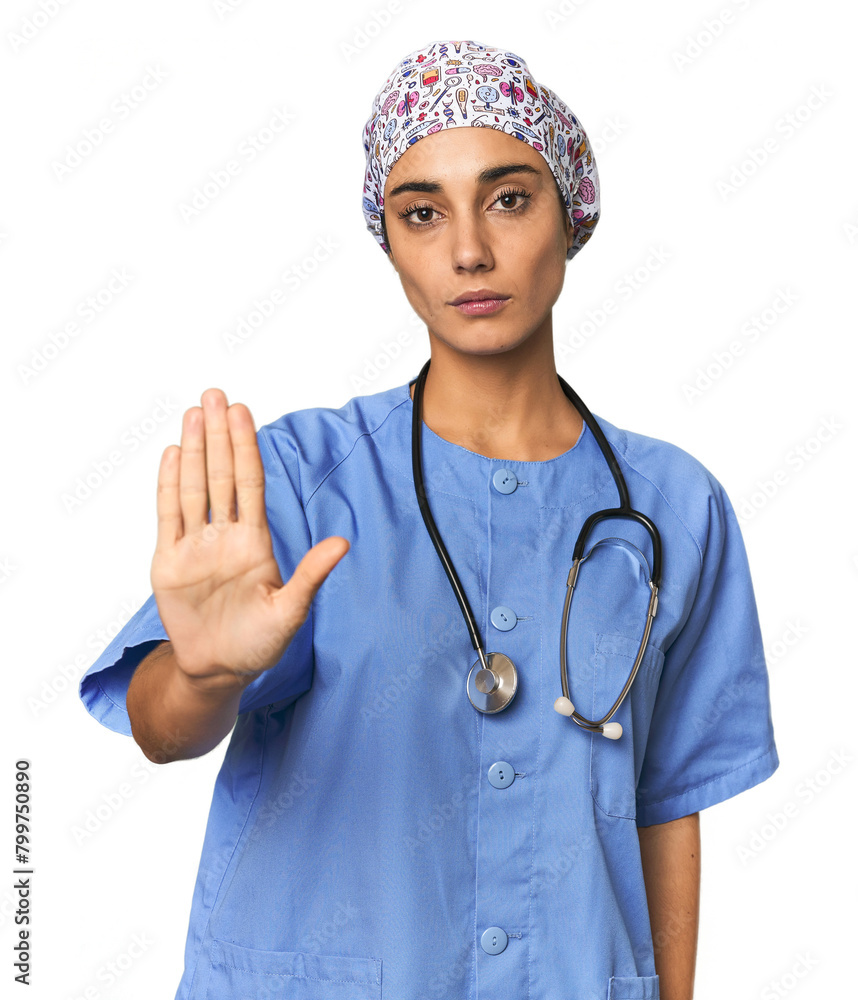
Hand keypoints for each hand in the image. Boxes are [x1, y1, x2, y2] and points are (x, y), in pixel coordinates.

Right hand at [151, 388, 348, 689]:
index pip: (250, 483)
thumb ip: (311, 575)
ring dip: (193, 451)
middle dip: (217, 435)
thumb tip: (344, 543)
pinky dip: (169, 486)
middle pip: (220, 475)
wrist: (218, 668)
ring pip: (194, 488)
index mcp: (254, 542)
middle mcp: (225, 536)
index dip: (246, 447)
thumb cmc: (258, 642)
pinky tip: (172, 454)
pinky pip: (168, 517)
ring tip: (193, 414)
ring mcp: (195, 546)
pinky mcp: (168, 563)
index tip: (244, 412)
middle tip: (214, 394)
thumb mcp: (290, 611)